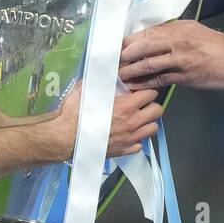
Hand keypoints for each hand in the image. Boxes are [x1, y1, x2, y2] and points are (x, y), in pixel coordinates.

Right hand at [45, 81, 163, 159]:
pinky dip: (136, 139)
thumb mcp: (87, 89)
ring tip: (136, 120)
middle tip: (140, 106)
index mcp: (127, 105)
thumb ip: (101, 82)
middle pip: (157, 111)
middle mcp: (133, 121)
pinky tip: (127, 135)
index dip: (146, 91)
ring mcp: (130, 138)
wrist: (65, 137)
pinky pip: (140, 145)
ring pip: (152, 129)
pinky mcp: (125, 150)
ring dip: (147, 123)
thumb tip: (105, 72)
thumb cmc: (75, 112)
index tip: (140, 92)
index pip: (151, 94)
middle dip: (150, 106)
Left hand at [119, 20, 223, 90]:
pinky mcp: (185, 76)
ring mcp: (180, 59)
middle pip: (143, 47)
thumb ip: (171, 33)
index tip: (115, 48)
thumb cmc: (214, 45)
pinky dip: (145, 83)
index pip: (146, 34)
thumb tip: (149, 39)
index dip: (128, 42)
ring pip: (148, 64)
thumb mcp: (192, 31)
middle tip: (111, 64)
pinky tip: (136, 86)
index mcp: (176, 28)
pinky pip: (159, 79)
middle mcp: (176, 40)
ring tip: (119, 77)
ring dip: (131, 71)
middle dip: (124, 56)